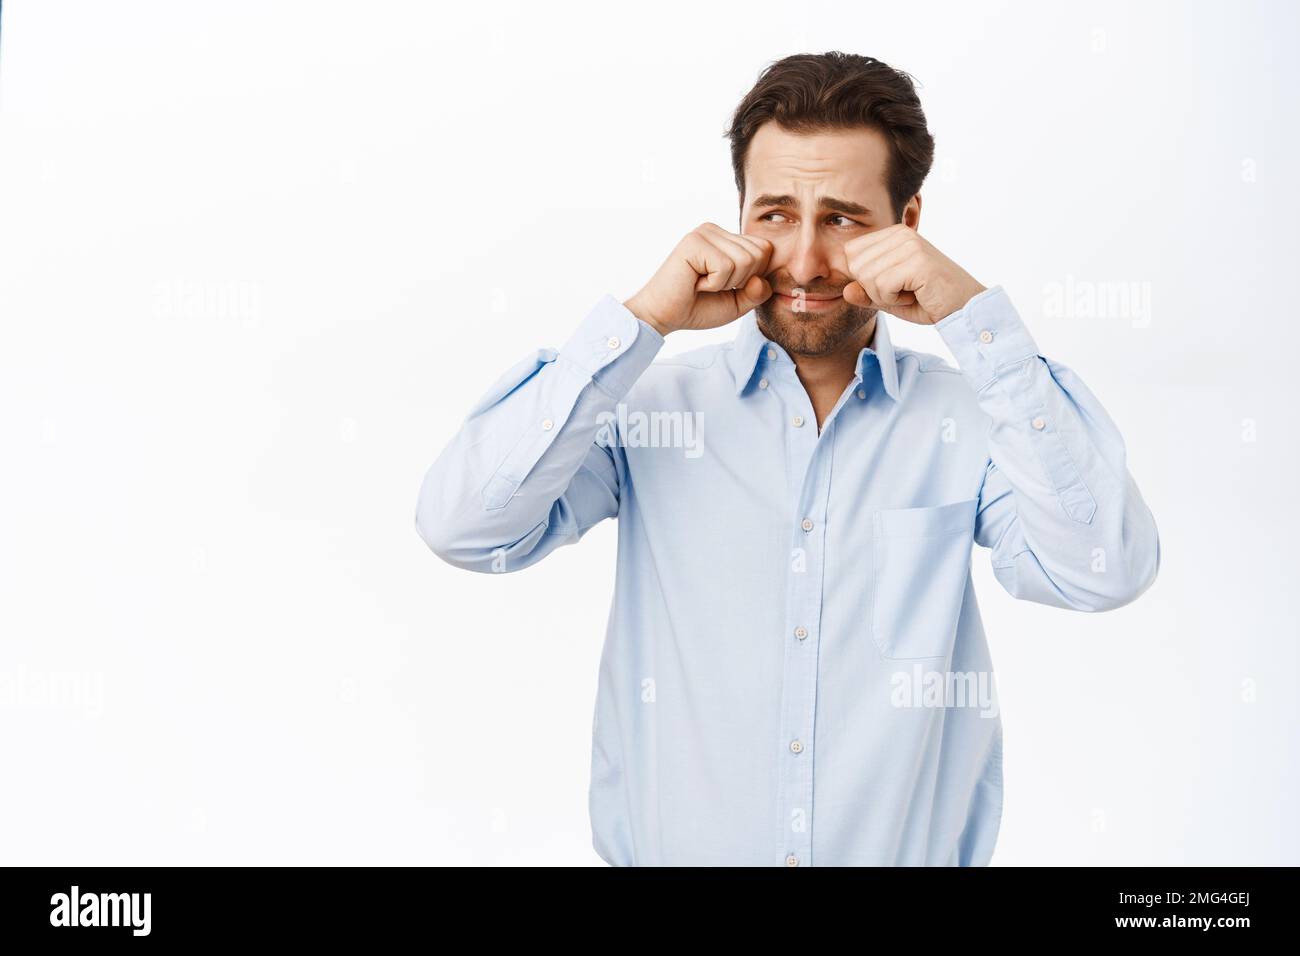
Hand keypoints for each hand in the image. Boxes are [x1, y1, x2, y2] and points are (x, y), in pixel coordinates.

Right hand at [624, 223, 773, 335]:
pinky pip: (726, 266)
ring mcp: (705, 233)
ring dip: (726, 283)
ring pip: (745, 260)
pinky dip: (713, 284)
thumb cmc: (697, 308)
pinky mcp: (694, 242)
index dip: (754, 277)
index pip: (766, 249)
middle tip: (712, 285)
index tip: (725, 286)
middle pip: (759, 254)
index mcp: (727, 239)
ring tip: (702, 283)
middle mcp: (716, 231)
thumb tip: (762, 279)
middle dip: (741, 281)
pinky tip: (695, 282)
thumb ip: (758, 292)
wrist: (662, 316)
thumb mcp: (737, 303)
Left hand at [841, 223, 985, 324]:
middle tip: (903, 291)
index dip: (864, 279)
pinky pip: (882, 285)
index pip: (851, 253)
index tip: (893, 284)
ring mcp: (910, 245)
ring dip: (885, 296)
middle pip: (855, 266)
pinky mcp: (917, 261)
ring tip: (911, 292)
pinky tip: (915, 295)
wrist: (964, 307)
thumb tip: (845, 291)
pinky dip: (894, 299)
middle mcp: (901, 233)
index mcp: (893, 234)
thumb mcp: (890, 299)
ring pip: (867, 277)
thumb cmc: (928, 301)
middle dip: (873, 289)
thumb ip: (867, 293)